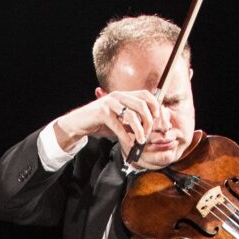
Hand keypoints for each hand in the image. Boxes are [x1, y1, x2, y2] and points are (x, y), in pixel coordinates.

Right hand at [53, 89, 171, 155]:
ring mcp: (110, 103)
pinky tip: (128, 143)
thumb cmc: (101, 122)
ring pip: (132, 115)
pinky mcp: (102, 112)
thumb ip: (133, 123)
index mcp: (125, 96)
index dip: (155, 107)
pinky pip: (118, 125)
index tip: (159, 120)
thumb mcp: (121, 121)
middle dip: (148, 121)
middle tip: (147, 134)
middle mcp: (118, 96)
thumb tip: (149, 130)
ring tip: (140, 141)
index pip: (146, 95)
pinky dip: (125, 136)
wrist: (80, 123)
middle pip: (142, 105)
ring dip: (139, 130)